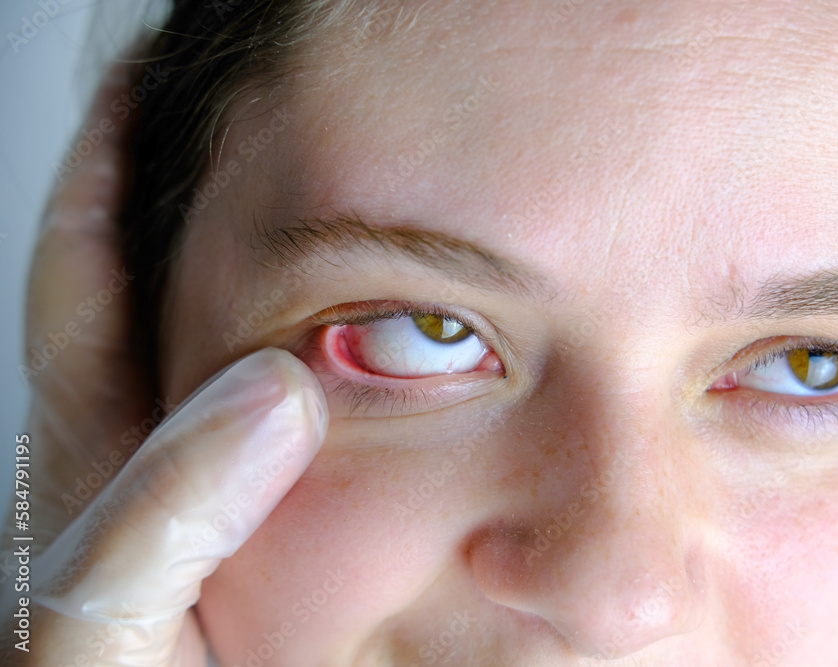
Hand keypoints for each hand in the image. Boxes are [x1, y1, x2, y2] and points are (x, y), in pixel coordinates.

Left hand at [0, 63, 327, 665]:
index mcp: (84, 472)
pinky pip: (262, 433)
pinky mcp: (221, 548)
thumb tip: (277, 392)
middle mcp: (124, 472)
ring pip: (208, 359)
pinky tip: (354, 373)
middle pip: (140, 299)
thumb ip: (165, 513)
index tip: (146, 89)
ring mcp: (174, 505)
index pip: (82, 286)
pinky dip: (307, 375)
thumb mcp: (105, 631)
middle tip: (234, 128)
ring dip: (249, 282)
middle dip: (180, 202)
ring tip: (310, 218)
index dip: (106, 176)